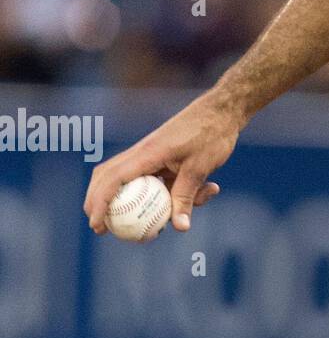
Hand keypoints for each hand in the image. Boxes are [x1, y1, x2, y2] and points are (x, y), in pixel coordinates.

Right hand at [83, 89, 242, 234]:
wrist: (223, 110)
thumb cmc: (212, 134)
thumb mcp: (200, 167)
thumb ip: (187, 197)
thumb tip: (180, 227)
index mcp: (148, 153)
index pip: (113, 178)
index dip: (99, 202)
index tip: (96, 224)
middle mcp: (143, 152)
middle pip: (107, 175)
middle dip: (97, 201)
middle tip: (99, 227)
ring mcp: (150, 153)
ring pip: (123, 176)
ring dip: (118, 197)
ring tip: (121, 222)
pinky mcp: (160, 155)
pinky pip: (146, 177)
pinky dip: (149, 193)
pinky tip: (167, 209)